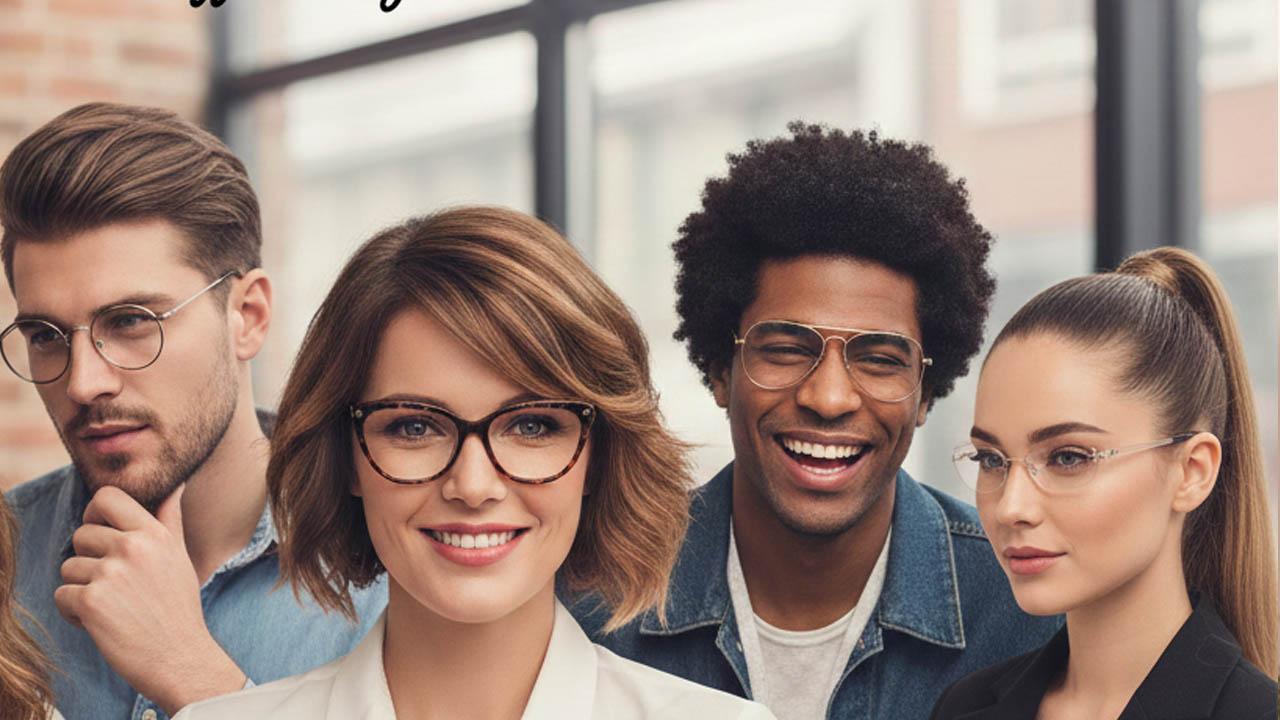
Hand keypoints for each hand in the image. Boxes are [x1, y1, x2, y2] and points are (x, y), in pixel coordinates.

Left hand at [54, 485, 247, 714]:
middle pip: (81, 535)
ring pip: (68, 567)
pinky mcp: (91, 602)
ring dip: (81, 588)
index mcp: (154, 534)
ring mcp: (111, 574)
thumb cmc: (178, 607)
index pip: (107, 497)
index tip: (101, 532)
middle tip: (114, 585)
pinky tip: (101, 622)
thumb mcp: (180, 556)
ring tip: (111, 606)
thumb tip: (178, 483)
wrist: (179, 657)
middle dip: (89, 560)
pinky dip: (74, 612)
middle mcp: (133, 548)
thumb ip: (170, 518)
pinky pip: (62, 595)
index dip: (94, 512)